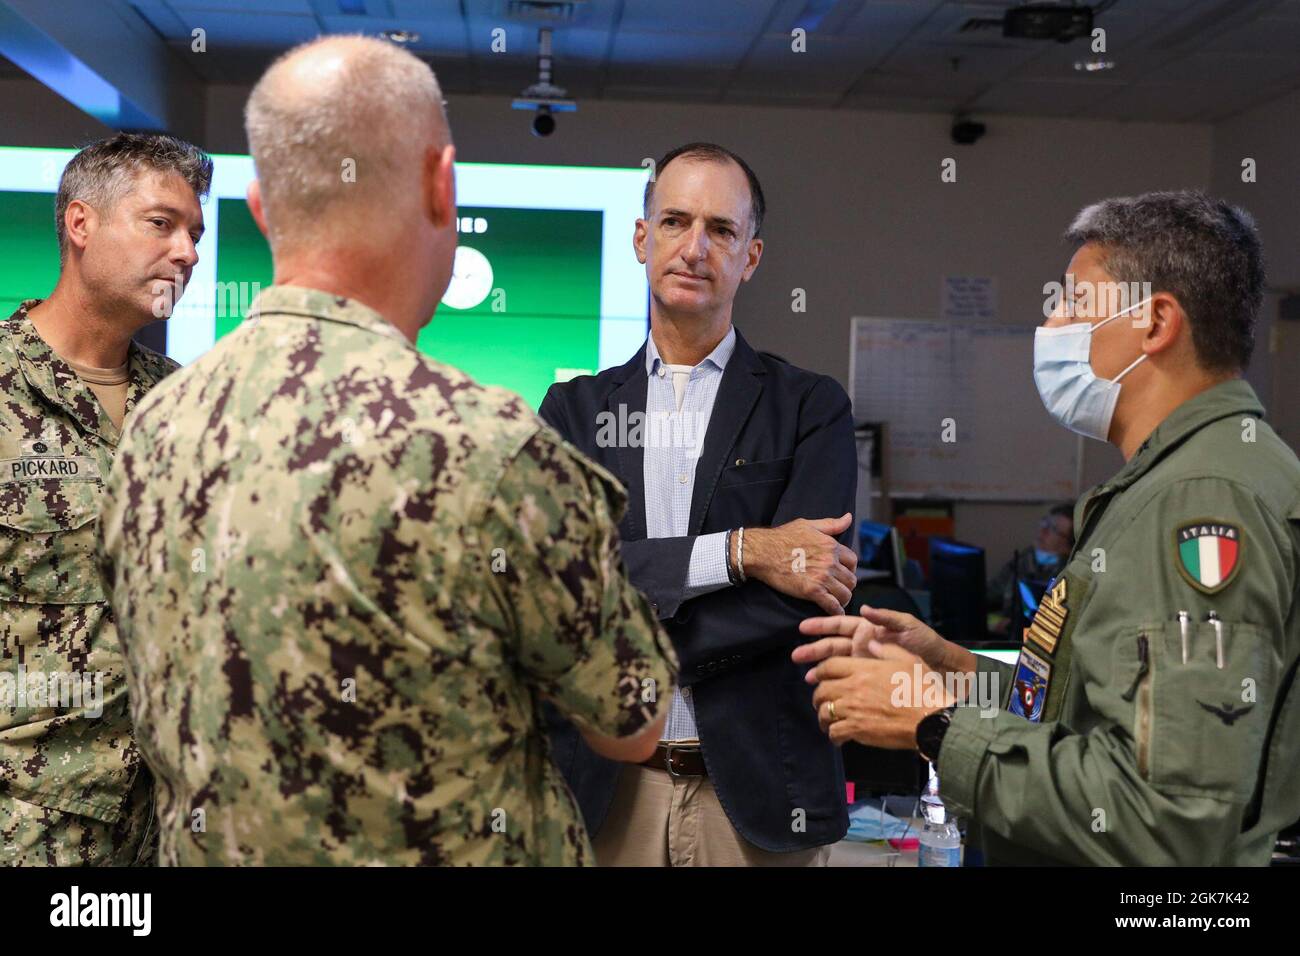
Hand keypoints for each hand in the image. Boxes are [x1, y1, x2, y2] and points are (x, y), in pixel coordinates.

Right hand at [742, 513, 856, 613]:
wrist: (761, 552)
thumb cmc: (781, 537)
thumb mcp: (808, 525)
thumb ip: (831, 524)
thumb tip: (848, 518)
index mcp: (831, 546)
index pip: (853, 561)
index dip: (850, 568)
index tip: (843, 573)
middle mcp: (830, 562)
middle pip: (851, 579)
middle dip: (846, 585)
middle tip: (839, 589)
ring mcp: (822, 577)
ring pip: (845, 594)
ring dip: (842, 598)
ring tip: (836, 600)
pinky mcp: (812, 591)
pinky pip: (832, 605)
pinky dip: (836, 610)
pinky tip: (833, 610)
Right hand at [793, 603, 975, 679]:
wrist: (944, 670)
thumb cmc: (927, 644)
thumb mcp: (909, 626)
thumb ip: (886, 618)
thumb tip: (864, 609)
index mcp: (870, 629)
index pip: (840, 626)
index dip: (821, 626)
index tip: (802, 628)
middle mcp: (865, 645)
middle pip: (833, 646)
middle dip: (813, 650)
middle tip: (795, 657)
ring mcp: (867, 663)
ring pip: (838, 665)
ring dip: (821, 670)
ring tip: (807, 678)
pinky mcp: (871, 680)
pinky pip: (850, 680)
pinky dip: (837, 685)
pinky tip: (827, 691)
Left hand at [806, 642, 953, 748]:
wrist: (931, 719)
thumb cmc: (923, 688)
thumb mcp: (908, 659)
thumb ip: (886, 649)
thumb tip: (870, 642)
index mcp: (863, 668)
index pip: (828, 666)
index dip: (820, 671)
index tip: (818, 677)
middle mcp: (853, 687)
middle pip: (821, 690)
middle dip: (818, 696)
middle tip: (821, 701)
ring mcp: (853, 709)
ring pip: (824, 712)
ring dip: (823, 717)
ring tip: (827, 721)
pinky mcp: (857, 730)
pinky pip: (834, 732)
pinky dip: (833, 735)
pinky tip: (837, 737)